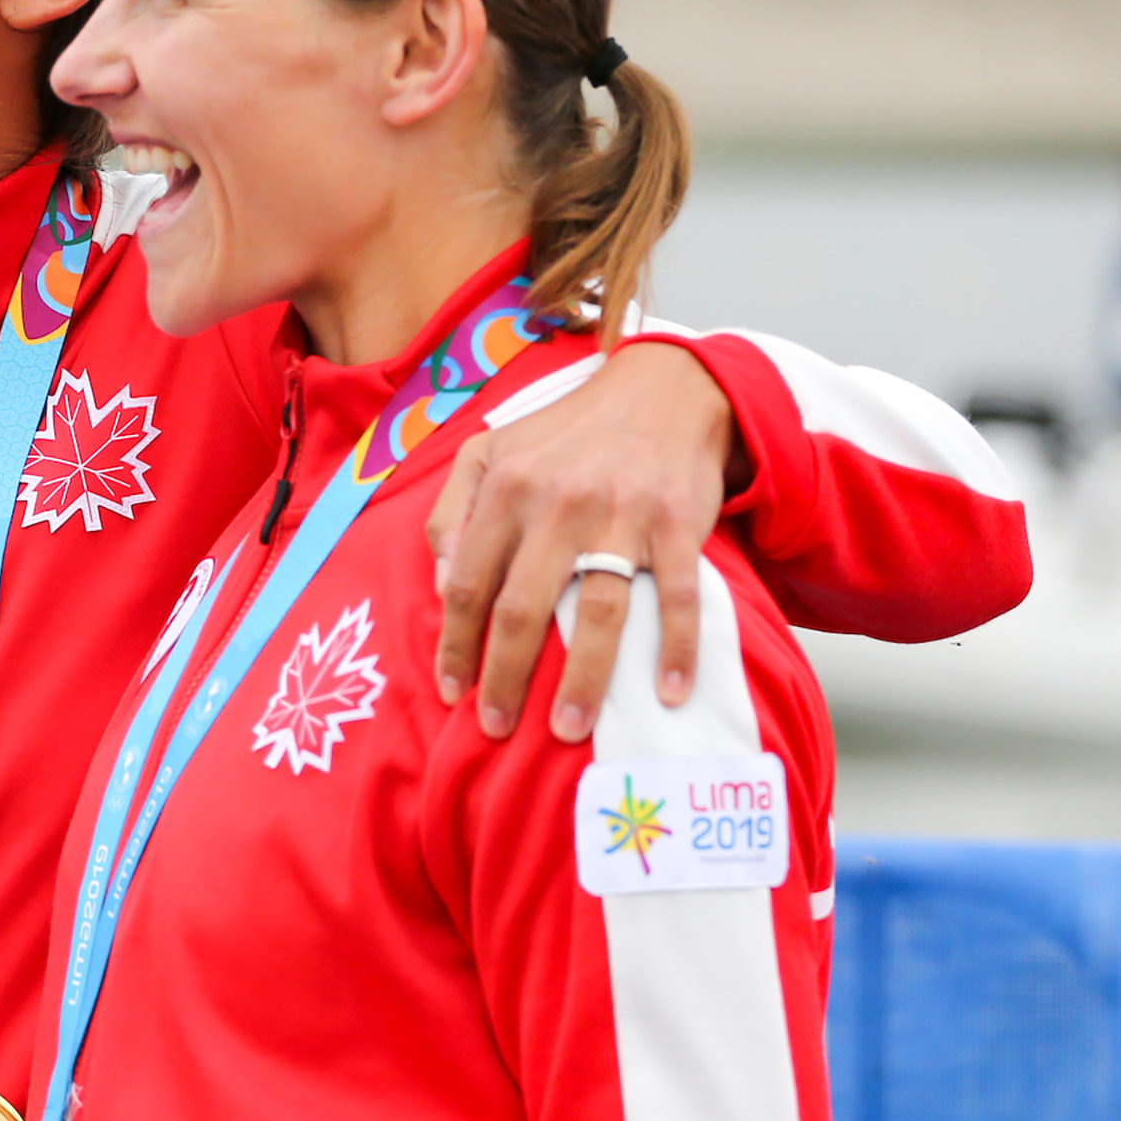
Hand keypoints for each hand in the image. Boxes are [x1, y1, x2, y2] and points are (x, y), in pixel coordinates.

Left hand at [425, 342, 733, 741]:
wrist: (663, 392)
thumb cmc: (565, 436)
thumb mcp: (490, 453)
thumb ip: (452, 513)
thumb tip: (443, 586)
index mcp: (506, 488)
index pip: (469, 581)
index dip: (456, 642)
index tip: (451, 691)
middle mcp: (558, 504)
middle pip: (522, 608)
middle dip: (504, 677)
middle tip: (496, 727)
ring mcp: (621, 516)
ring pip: (596, 613)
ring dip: (582, 679)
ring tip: (566, 728)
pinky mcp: (676, 526)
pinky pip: (676, 598)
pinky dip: (676, 648)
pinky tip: (667, 692)